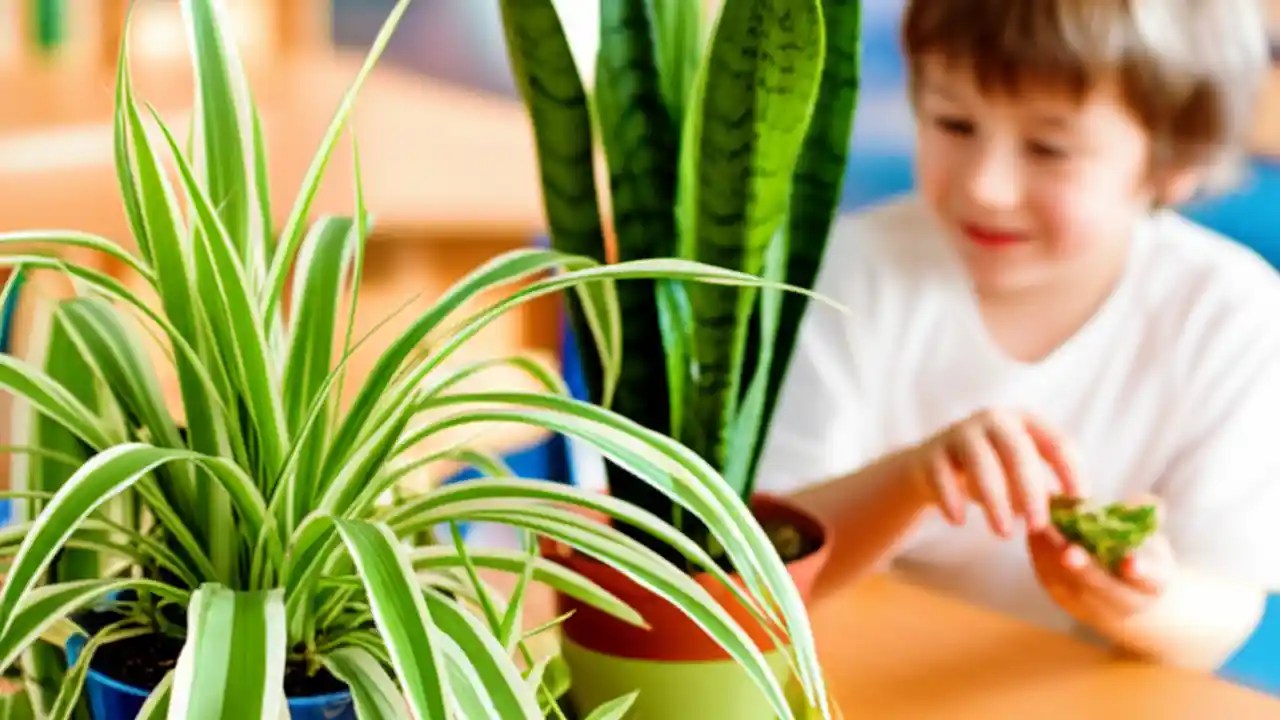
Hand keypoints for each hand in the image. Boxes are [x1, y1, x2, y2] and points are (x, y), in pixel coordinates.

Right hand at [907, 409, 1081, 535]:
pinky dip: (951, 499)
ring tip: (1003, 533)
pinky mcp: (932, 452)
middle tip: (1038, 526)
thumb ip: (1043, 502)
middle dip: (1030, 490)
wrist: (932, 469)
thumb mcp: (1020, 483)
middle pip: (1017, 450)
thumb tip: (1066, 537)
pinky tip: (958, 521)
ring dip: (994, 500)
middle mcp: (994, 421)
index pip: (1057, 442)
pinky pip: (942, 475)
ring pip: (980, 463)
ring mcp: (960, 433)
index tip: (1079, 502)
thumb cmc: (990, 475)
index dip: (1071, 472)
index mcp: (1025, 423)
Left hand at [1029, 517, 1176, 635]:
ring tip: (1044, 526)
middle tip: (1070, 553)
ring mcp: (1090, 604)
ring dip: (1054, 556)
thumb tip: (1145, 501)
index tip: (1130, 562)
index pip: (1149, 579)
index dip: (1140, 571)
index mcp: (1153, 583)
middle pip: (1102, 587)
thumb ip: (1145, 518)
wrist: (1123, 590)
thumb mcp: (1149, 535)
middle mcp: (1123, 601)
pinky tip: (1033, 529)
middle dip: (1085, 570)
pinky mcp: (1061, 598)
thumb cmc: (1138, 552)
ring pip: (1069, 582)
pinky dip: (1040, 553)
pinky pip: (1048, 577)